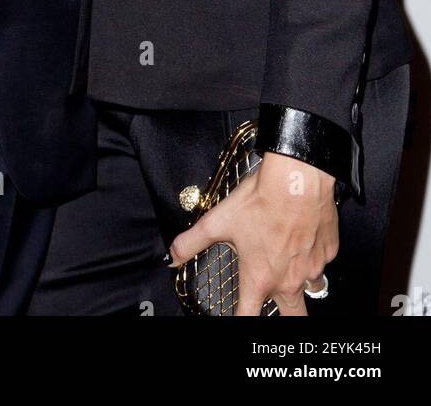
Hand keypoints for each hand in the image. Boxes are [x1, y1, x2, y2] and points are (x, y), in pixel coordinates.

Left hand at [168, 152, 337, 315]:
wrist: (297, 179)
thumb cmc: (260, 200)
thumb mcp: (217, 221)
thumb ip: (191, 242)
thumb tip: (171, 257)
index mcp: (259, 278)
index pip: (248, 317)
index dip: (240, 322)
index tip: (239, 319)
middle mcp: (288, 280)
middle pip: (292, 319)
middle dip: (285, 321)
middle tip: (278, 314)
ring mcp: (312, 268)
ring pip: (311, 290)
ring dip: (301, 285)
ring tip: (290, 269)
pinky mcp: (328, 252)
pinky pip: (322, 263)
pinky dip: (313, 256)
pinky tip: (304, 239)